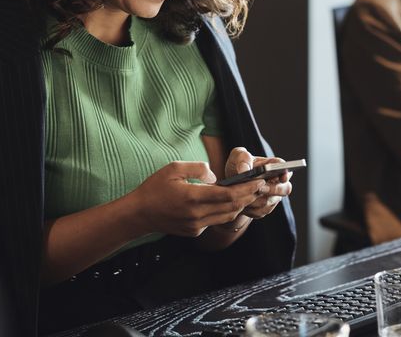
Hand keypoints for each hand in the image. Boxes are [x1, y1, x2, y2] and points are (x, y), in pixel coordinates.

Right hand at [128, 161, 263, 236]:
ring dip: (240, 205)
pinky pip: (215, 221)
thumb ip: (197, 169)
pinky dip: (226, 211)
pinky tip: (231, 202)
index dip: (246, 188)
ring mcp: (196, 226)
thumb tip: (214, 175)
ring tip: (250, 193)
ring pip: (227, 216)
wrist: (140, 214)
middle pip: (232, 207)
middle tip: (260, 185)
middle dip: (248, 196)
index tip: (257, 180)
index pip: (228, 195)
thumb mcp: (173, 168)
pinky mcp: (194, 231)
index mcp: (193, 197)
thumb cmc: (154, 188)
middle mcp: (197, 215)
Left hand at [224, 147, 292, 219]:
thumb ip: (243, 160)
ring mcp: (273, 196)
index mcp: (273, 165)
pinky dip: (250, 209)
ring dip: (257, 200)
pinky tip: (242, 205)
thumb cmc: (238, 165)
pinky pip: (261, 211)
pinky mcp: (265, 207)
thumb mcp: (238, 157)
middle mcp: (278, 181)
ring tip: (244, 196)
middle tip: (260, 188)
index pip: (284, 167)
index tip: (282, 177)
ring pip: (270, 202)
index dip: (286, 173)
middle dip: (273, 189)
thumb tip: (244, 171)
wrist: (231, 183)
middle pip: (285, 188)